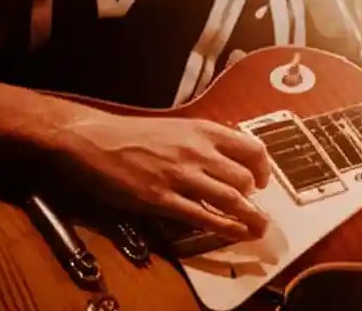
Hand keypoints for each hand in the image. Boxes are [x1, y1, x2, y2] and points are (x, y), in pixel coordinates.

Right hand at [52, 112, 271, 239]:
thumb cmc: (136, 134)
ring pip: (230, 199)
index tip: (262, 181)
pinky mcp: (162, 199)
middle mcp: (198, 151)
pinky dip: (224, 228)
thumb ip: (205, 141)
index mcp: (204, 131)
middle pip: (245, 178)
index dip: (264, 168)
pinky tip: (234, 233)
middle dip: (255, 198)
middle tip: (254, 206)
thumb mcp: (179, 127)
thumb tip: (230, 159)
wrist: (97, 140)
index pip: (251, 148)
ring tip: (258, 227)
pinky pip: (202, 217)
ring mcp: (181, 176)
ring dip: (249, 217)